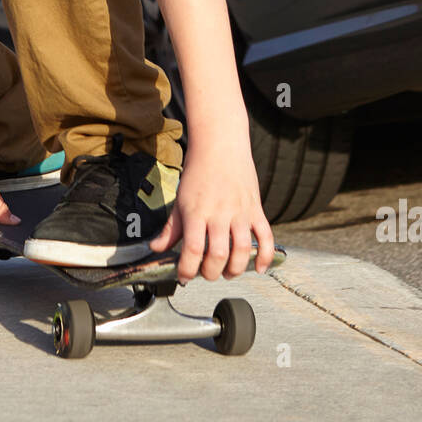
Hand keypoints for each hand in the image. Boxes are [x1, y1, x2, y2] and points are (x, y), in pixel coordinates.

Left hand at [148, 143, 275, 283]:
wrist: (220, 145)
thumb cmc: (199, 171)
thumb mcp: (180, 200)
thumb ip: (170, 228)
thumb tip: (156, 248)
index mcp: (197, 212)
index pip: (192, 250)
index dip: (187, 270)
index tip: (184, 276)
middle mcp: (220, 213)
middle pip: (218, 255)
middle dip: (210, 273)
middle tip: (205, 273)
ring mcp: (240, 212)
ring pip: (242, 250)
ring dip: (235, 269)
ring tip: (227, 272)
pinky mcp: (256, 209)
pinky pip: (265, 237)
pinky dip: (265, 256)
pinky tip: (258, 268)